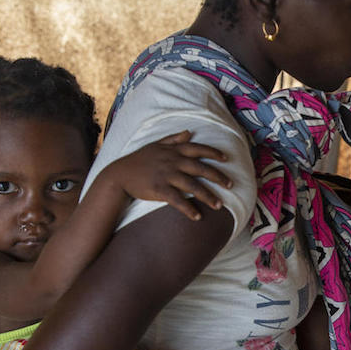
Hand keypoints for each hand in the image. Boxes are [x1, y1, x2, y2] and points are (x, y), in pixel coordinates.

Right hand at [107, 131, 231, 220]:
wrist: (119, 174)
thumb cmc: (138, 160)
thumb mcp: (155, 145)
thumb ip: (173, 139)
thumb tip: (189, 132)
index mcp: (173, 150)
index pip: (197, 149)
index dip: (213, 153)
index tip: (226, 159)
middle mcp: (172, 161)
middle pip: (200, 168)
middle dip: (218, 176)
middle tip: (231, 185)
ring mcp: (166, 175)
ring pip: (192, 185)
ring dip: (207, 196)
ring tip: (219, 205)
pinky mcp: (159, 189)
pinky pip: (177, 200)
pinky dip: (188, 209)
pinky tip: (197, 217)